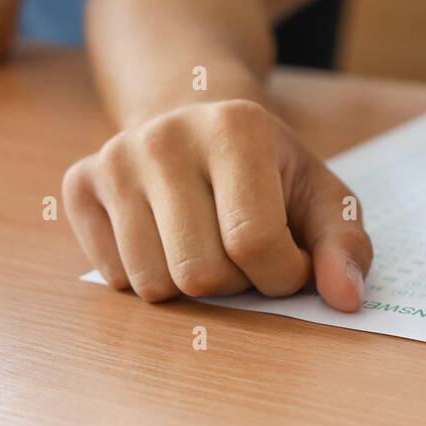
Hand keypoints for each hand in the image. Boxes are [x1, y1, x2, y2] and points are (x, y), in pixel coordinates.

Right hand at [63, 99, 370, 309]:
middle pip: (200, 272)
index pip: (255, 244)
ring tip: (208, 243)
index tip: (292, 261)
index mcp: (236, 129)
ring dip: (192, 287)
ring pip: (153, 284)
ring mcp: (115, 158)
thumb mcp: (323, 199)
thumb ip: (345, 247)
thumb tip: (346, 299)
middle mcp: (165, 137)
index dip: (282, 275)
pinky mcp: (79, 183)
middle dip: (236, 284)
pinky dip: (149, 277)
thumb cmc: (271, 175)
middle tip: (246, 254)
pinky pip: (114, 278)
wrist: (200, 126)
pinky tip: (167, 238)